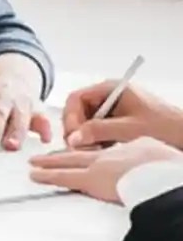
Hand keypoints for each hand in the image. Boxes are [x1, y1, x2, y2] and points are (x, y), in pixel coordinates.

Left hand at [29, 136, 182, 203]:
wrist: (161, 175)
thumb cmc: (164, 167)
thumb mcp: (154, 155)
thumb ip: (141, 155)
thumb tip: (142, 158)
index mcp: (124, 150)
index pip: (100, 150)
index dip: (86, 150)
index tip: (77, 152)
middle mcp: (107, 155)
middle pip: (79, 153)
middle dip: (60, 155)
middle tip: (43, 156)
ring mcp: (97, 165)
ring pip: (66, 162)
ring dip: (48, 163)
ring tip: (34, 164)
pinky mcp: (91, 179)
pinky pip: (63, 177)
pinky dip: (47, 176)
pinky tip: (35, 176)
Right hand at [62, 80, 182, 149]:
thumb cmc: (169, 127)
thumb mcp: (131, 128)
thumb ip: (100, 130)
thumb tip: (74, 137)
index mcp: (112, 89)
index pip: (77, 98)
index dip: (71, 117)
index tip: (72, 135)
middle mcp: (111, 97)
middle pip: (79, 111)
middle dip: (77, 129)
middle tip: (79, 146)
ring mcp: (114, 110)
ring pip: (87, 123)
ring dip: (86, 137)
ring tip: (92, 150)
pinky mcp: (119, 124)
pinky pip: (98, 131)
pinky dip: (96, 141)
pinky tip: (102, 151)